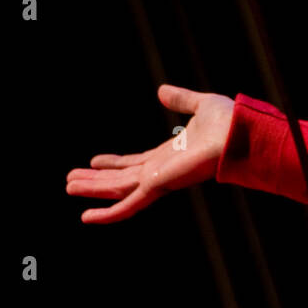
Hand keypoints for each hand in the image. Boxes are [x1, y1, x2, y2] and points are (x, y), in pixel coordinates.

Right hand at [65, 84, 234, 224]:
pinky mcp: (159, 186)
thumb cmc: (229, 122)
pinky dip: (107, 214)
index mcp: (170, 154)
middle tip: (71, 180)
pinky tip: (86, 217)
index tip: (95, 160)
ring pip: (118, 190)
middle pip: (121, 179)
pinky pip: (128, 205)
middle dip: (96, 180)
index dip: (114, 163)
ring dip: (93, 190)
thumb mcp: (199, 104)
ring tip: (68, 187)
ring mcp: (159, 181)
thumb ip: (180, 99)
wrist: (240, 133)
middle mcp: (162, 170)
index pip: (136, 162)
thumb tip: (161, 91)